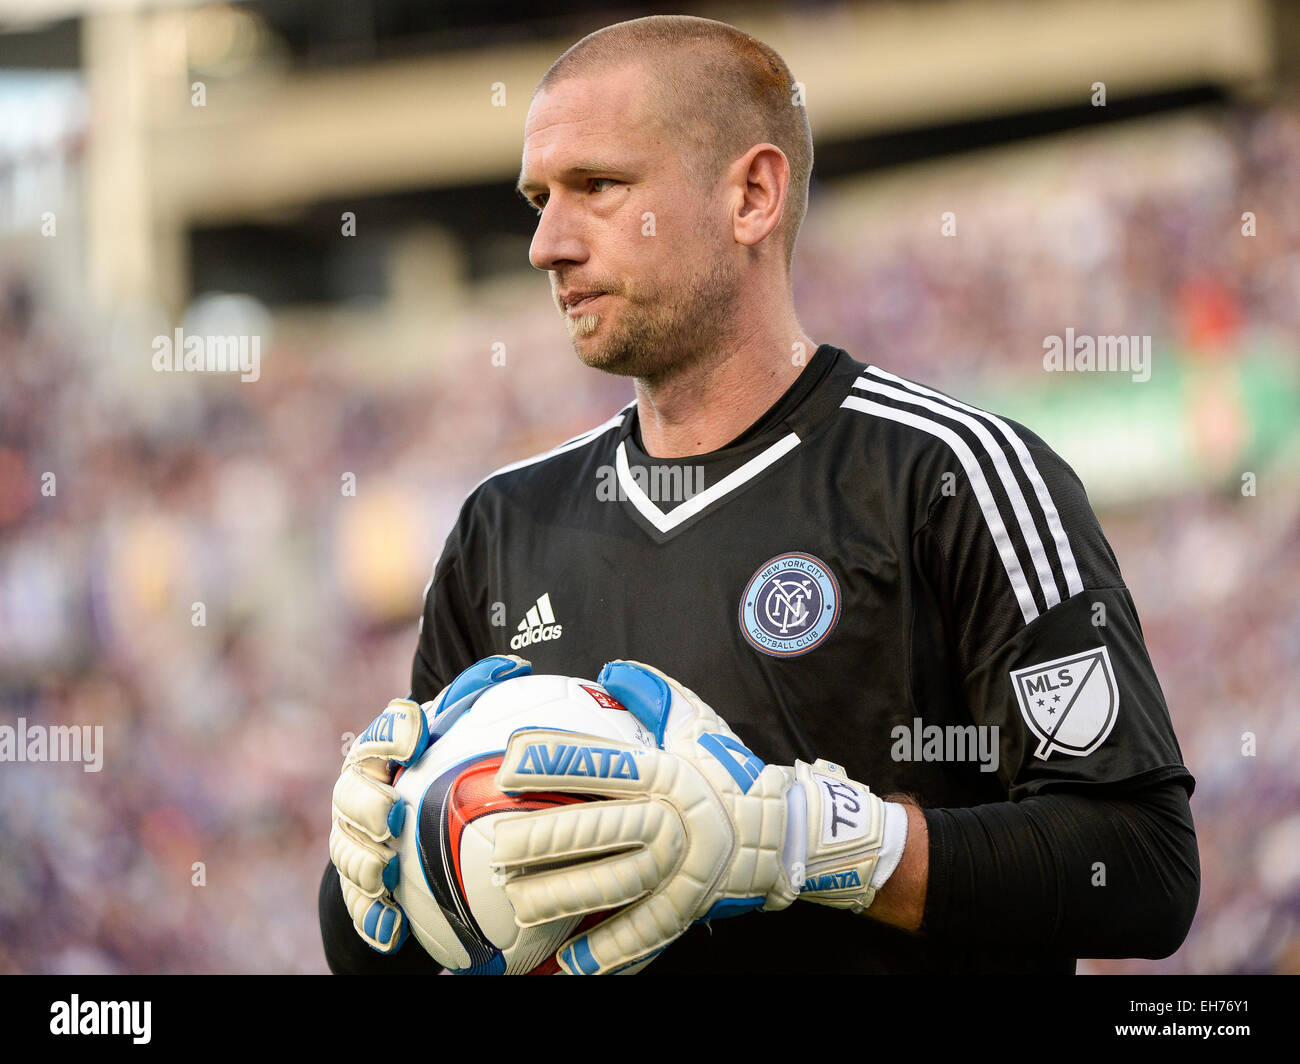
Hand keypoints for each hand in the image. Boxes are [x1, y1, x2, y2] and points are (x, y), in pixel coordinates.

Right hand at [328, 654, 531, 952]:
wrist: (417, 838)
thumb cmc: (445, 773)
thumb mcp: (461, 735)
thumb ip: (477, 700)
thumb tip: (512, 667)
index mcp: (384, 754)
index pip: (379, 735)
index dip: (390, 731)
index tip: (413, 735)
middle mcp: (361, 796)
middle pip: (349, 794)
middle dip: (364, 804)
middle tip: (390, 815)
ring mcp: (356, 844)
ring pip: (348, 853)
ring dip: (363, 863)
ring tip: (385, 872)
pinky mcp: (359, 891)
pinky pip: (359, 908)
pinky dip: (373, 918)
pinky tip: (392, 928)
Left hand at [488, 660, 905, 973]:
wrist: (786, 830)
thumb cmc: (729, 769)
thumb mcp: (697, 722)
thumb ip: (653, 692)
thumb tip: (608, 672)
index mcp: (669, 772)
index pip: (606, 766)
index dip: (557, 763)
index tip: (510, 764)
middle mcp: (675, 820)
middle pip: (603, 830)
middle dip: (547, 838)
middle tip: (496, 847)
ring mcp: (681, 869)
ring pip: (615, 884)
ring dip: (564, 896)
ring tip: (515, 904)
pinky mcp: (687, 906)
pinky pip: (643, 933)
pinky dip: (606, 952)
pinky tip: (566, 965)